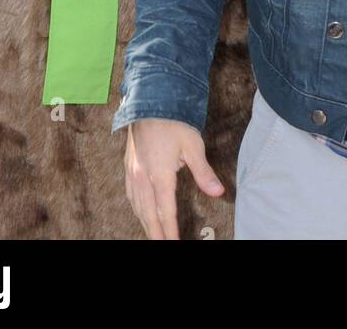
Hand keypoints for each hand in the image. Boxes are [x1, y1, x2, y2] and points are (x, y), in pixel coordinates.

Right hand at [124, 117, 223, 239]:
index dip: (170, 231)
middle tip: (163, 245)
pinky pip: (130, 195)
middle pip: (148, 214)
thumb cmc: (174, 122)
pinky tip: (140, 212)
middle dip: (156, 234)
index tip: (175, 243)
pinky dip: (136, 208)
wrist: (150, 101)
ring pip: (137, 206)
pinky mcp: (128, 166)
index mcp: (160, 174)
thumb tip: (218, 192)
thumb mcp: (194, 145)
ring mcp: (133, 172)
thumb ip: (204, 172)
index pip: (165, 211)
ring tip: (154, 235)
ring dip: (145, 223)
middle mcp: (142, 177)